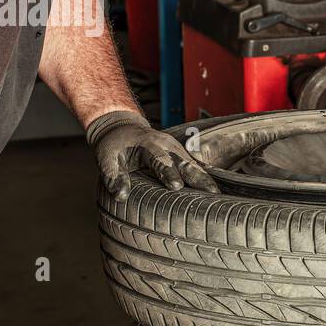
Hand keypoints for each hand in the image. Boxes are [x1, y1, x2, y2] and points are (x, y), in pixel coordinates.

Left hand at [87, 111, 218, 199]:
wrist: (122, 128)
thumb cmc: (114, 145)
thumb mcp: (107, 159)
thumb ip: (114, 176)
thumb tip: (121, 196)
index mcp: (150, 145)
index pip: (161, 160)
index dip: (169, 173)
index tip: (177, 186)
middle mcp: (168, 145)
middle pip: (186, 162)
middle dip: (199, 178)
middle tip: (212, 193)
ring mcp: (177, 149)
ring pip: (195, 165)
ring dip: (206, 180)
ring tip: (218, 196)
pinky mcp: (181, 156)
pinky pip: (196, 167)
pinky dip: (205, 178)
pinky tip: (215, 192)